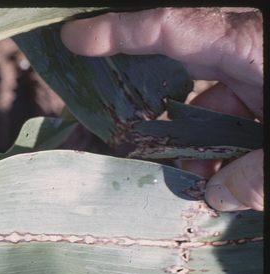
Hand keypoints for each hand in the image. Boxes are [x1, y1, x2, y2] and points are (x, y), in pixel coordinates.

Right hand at [61, 8, 263, 211]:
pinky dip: (223, 142)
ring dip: (195, 139)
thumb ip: (249, 178)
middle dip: (150, 101)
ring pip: (211, 96)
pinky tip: (225, 177)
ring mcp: (263, 67)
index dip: (118, 31)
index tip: (74, 37)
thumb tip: (215, 196)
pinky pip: (237, 108)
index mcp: (254, 44)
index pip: (172, 27)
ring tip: (195, 179)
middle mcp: (255, 48)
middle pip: (182, 63)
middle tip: (122, 130)